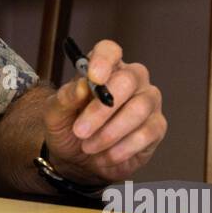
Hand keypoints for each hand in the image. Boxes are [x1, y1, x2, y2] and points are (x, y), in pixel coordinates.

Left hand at [41, 39, 165, 185]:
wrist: (78, 161)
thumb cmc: (68, 128)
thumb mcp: (55, 115)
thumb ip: (65, 98)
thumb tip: (82, 85)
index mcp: (104, 69)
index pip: (109, 51)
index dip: (104, 60)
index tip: (93, 77)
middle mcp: (131, 79)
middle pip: (127, 80)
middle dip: (101, 109)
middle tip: (80, 130)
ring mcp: (147, 101)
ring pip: (139, 108)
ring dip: (110, 132)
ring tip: (88, 147)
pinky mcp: (156, 127)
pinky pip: (147, 133)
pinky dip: (123, 148)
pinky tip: (105, 156)